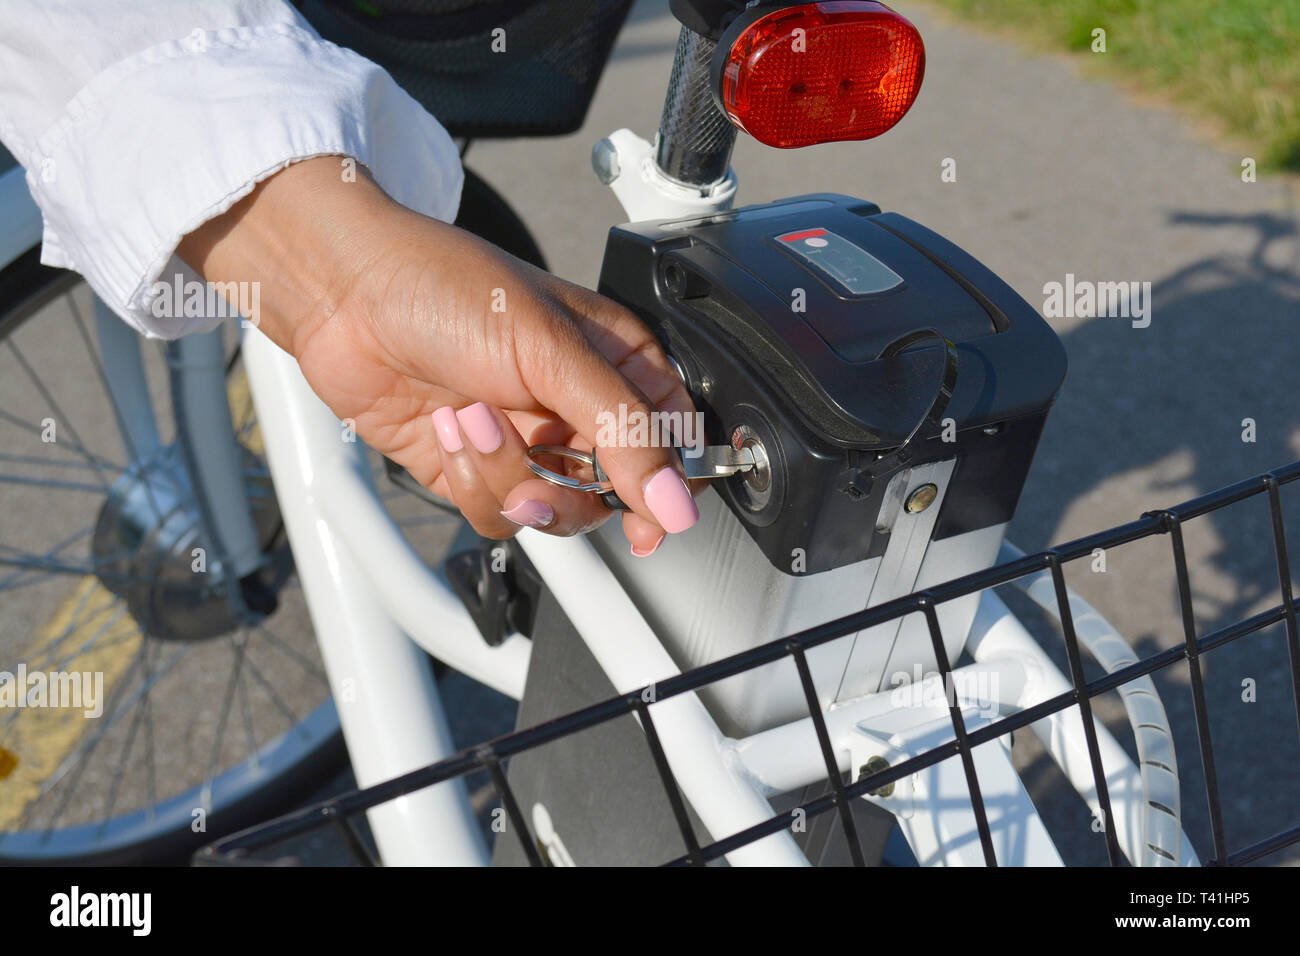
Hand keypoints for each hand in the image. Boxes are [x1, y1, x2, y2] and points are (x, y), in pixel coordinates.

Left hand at [178, 157, 699, 553]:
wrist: (343, 295)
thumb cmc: (445, 286)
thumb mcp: (552, 352)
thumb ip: (624, 432)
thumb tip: (676, 501)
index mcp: (619, 363)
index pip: (675, 446)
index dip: (669, 488)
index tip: (647, 519)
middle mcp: (579, 408)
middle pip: (616, 495)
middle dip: (566, 484)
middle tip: (537, 453)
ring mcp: (529, 443)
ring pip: (555, 513)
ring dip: (506, 474)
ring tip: (472, 417)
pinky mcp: (479, 470)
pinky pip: (499, 516)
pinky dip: (471, 482)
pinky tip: (449, 430)